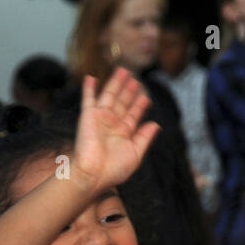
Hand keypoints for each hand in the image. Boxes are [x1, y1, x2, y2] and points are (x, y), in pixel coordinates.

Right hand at [73, 68, 160, 195]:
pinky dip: (88, 89)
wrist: (93, 174)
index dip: (140, 105)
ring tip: (123, 70)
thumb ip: (145, 138)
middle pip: (123, 103)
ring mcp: (100, 119)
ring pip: (109, 96)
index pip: (133, 115)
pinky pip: (88, 99)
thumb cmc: (114, 170)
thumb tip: (156, 124)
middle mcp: (112, 125)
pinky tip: (90, 78)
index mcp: (123, 134)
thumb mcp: (136, 153)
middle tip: (136, 79)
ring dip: (115, 83)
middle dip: (129, 91)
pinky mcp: (88, 116)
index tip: (146, 97)